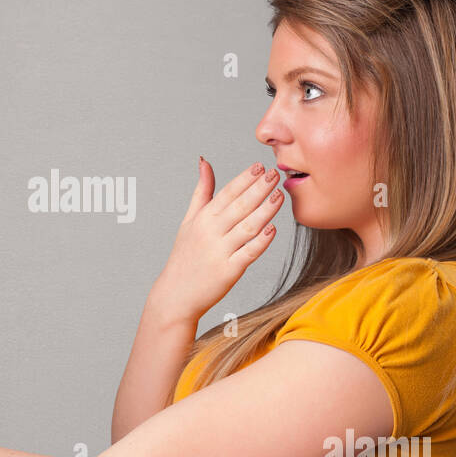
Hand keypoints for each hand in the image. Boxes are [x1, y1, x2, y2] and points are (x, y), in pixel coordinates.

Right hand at [149, 159, 284, 323]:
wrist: (176, 294)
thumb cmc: (185, 257)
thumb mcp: (188, 220)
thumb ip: (201, 191)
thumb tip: (204, 162)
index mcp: (203, 218)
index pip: (227, 193)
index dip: (244, 178)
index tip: (260, 166)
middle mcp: (210, 232)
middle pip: (239, 206)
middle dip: (258, 188)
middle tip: (274, 174)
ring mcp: (220, 252)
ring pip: (247, 227)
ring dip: (265, 210)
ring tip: (279, 195)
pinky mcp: (229, 271)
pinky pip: (248, 253)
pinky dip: (261, 241)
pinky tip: (273, 229)